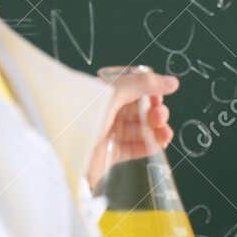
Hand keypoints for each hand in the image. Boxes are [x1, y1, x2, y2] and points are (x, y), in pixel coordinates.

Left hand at [86, 68, 180, 191]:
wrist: (63, 150)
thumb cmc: (83, 115)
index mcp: (105, 93)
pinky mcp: (109, 154)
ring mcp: (109, 133)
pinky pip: (134, 148)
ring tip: (164, 135)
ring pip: (140, 130)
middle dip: (156, 112)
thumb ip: (144, 85)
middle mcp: (107, 111)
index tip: (160, 98)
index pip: (135, 89)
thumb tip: (172, 82)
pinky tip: (156, 145)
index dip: (151, 93)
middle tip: (159, 118)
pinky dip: (148, 147)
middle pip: (140, 110)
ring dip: (156, 131)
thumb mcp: (113, 92)